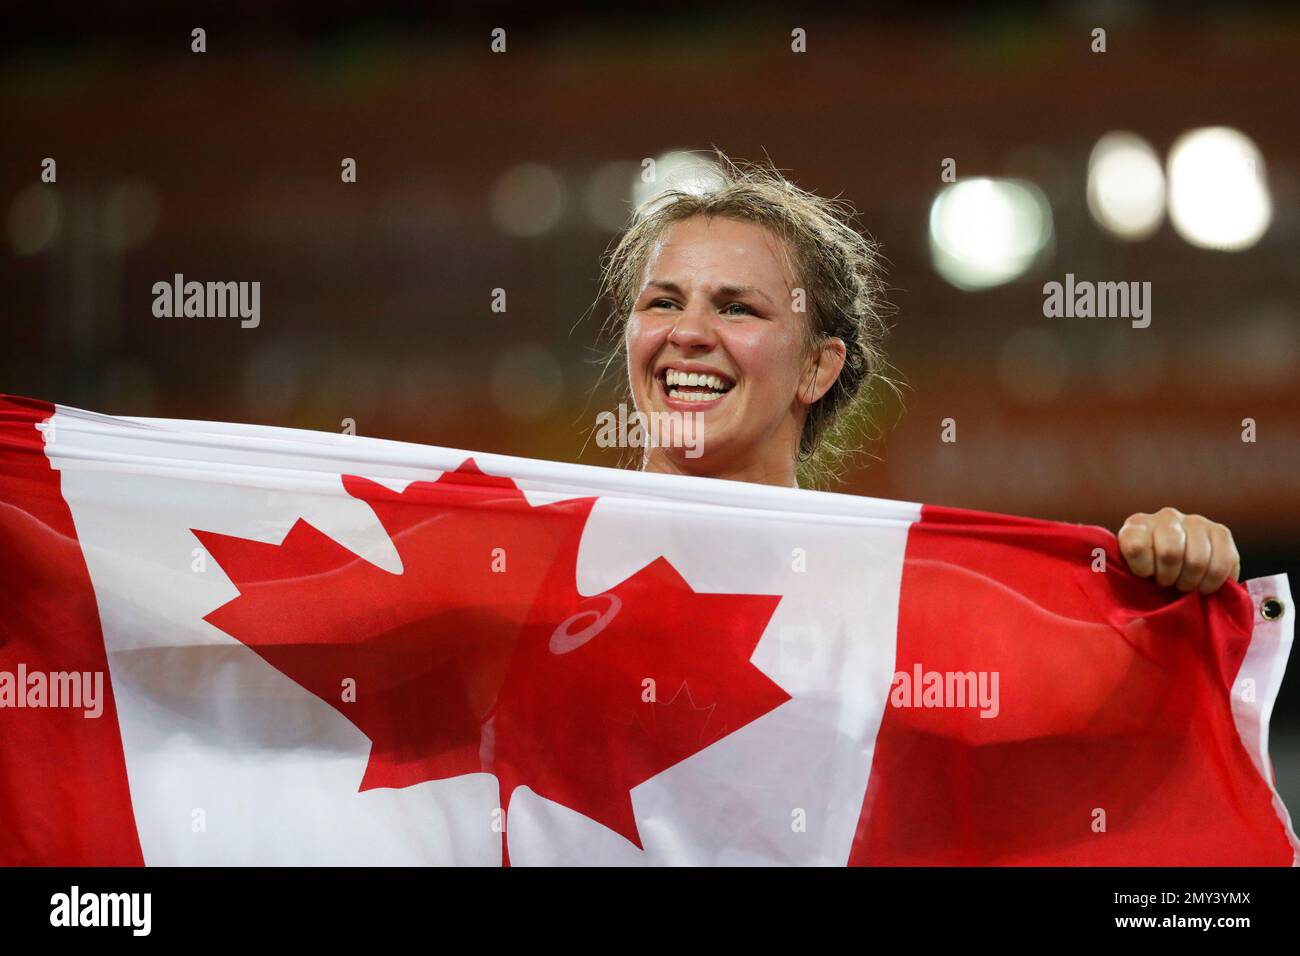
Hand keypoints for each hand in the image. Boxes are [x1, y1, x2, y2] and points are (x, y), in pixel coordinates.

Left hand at [1117, 507, 1239, 593]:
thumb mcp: (1129, 575)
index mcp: (1136, 525)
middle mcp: (1165, 516)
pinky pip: (1223, 561)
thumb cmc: (1149, 576)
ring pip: (1197, 559)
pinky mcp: (1221, 532)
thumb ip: (1125, 577)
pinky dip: (1213, 581)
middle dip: (1170, 578)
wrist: (1177, 571)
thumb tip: (1134, 595)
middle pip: (1170, 552)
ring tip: (1186, 585)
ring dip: (1192, 581)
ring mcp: (1195, 521)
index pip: (1136, 545)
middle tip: (1169, 585)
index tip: (1145, 577)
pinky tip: (1205, 585)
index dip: (1143, 569)